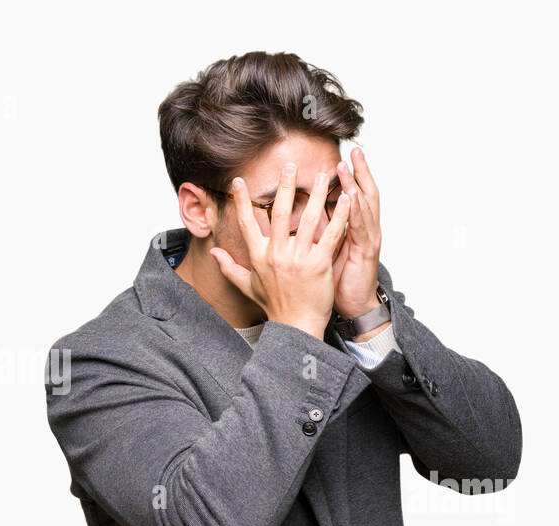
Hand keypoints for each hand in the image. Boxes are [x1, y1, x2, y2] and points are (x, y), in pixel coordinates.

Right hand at [209, 163, 350, 340]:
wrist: (296, 327)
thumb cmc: (275, 307)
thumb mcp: (248, 287)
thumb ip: (230, 267)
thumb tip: (213, 252)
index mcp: (259, 256)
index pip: (247, 223)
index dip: (242, 201)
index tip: (238, 181)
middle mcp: (277, 255)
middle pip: (279, 213)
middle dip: (284, 186)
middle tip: (289, 165)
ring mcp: (298, 259)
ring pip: (307, 219)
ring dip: (315, 194)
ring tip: (322, 175)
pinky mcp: (319, 265)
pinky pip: (330, 235)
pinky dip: (339, 216)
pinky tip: (345, 199)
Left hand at [333, 148, 383, 318]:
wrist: (353, 306)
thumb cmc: (339, 279)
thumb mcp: (325, 249)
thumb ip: (318, 230)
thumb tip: (302, 212)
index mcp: (355, 228)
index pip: (354, 196)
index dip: (351, 176)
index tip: (343, 156)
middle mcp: (365, 230)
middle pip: (366, 194)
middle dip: (361, 172)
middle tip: (355, 151)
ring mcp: (368, 239)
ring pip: (366, 206)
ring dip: (358, 185)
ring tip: (349, 166)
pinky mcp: (367, 252)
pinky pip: (362, 227)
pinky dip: (357, 210)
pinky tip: (351, 195)